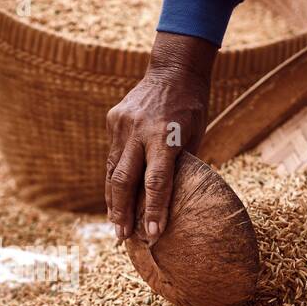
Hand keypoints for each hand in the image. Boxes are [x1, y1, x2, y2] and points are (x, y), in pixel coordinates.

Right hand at [106, 32, 216, 244]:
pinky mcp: (113, 120)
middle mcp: (139, 131)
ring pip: (112, 170)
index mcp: (165, 135)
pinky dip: (113, 178)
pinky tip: (114, 198)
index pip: (157, 181)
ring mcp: (122, 125)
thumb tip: (168, 200)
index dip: (155, 210)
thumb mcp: (194, 136)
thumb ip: (179, 165)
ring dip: (113, 200)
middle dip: (122, 211)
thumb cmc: (192, 107)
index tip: (153, 234)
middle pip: (125, 180)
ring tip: (115, 223)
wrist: (174, 69)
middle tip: (122, 236)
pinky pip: (112, 155)